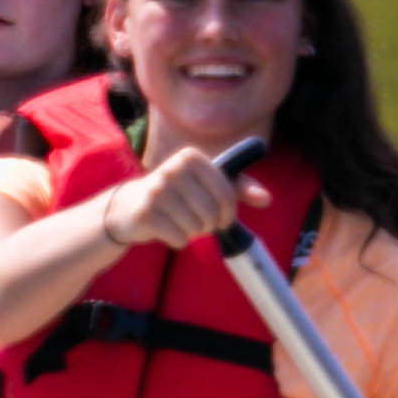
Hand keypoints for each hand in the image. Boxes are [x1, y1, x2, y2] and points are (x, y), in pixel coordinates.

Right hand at [96, 149, 268, 251]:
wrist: (130, 207)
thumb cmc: (178, 195)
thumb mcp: (208, 184)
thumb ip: (240, 188)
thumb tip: (267, 199)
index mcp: (191, 156)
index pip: (227, 193)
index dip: (228, 212)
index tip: (222, 216)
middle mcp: (172, 168)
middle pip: (211, 213)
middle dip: (208, 224)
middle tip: (196, 219)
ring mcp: (156, 190)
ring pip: (196, 228)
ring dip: (192, 232)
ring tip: (179, 221)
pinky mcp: (145, 213)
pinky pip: (179, 239)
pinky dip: (178, 240)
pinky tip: (166, 228)